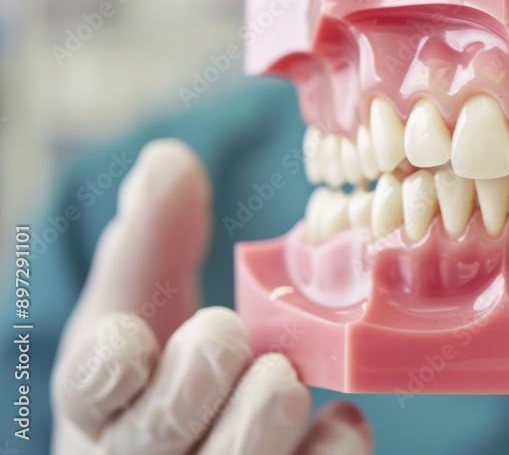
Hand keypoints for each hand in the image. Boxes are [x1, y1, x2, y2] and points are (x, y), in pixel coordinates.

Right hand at [50, 140, 372, 454]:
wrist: (202, 443)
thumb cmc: (163, 372)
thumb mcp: (144, 305)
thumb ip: (150, 239)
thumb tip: (169, 160)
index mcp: (104, 405)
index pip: (89, 393)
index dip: (108, 368)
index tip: (131, 334)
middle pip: (154, 441)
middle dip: (191, 384)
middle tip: (225, 331)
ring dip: (257, 420)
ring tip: (282, 376)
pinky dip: (329, 448)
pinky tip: (340, 416)